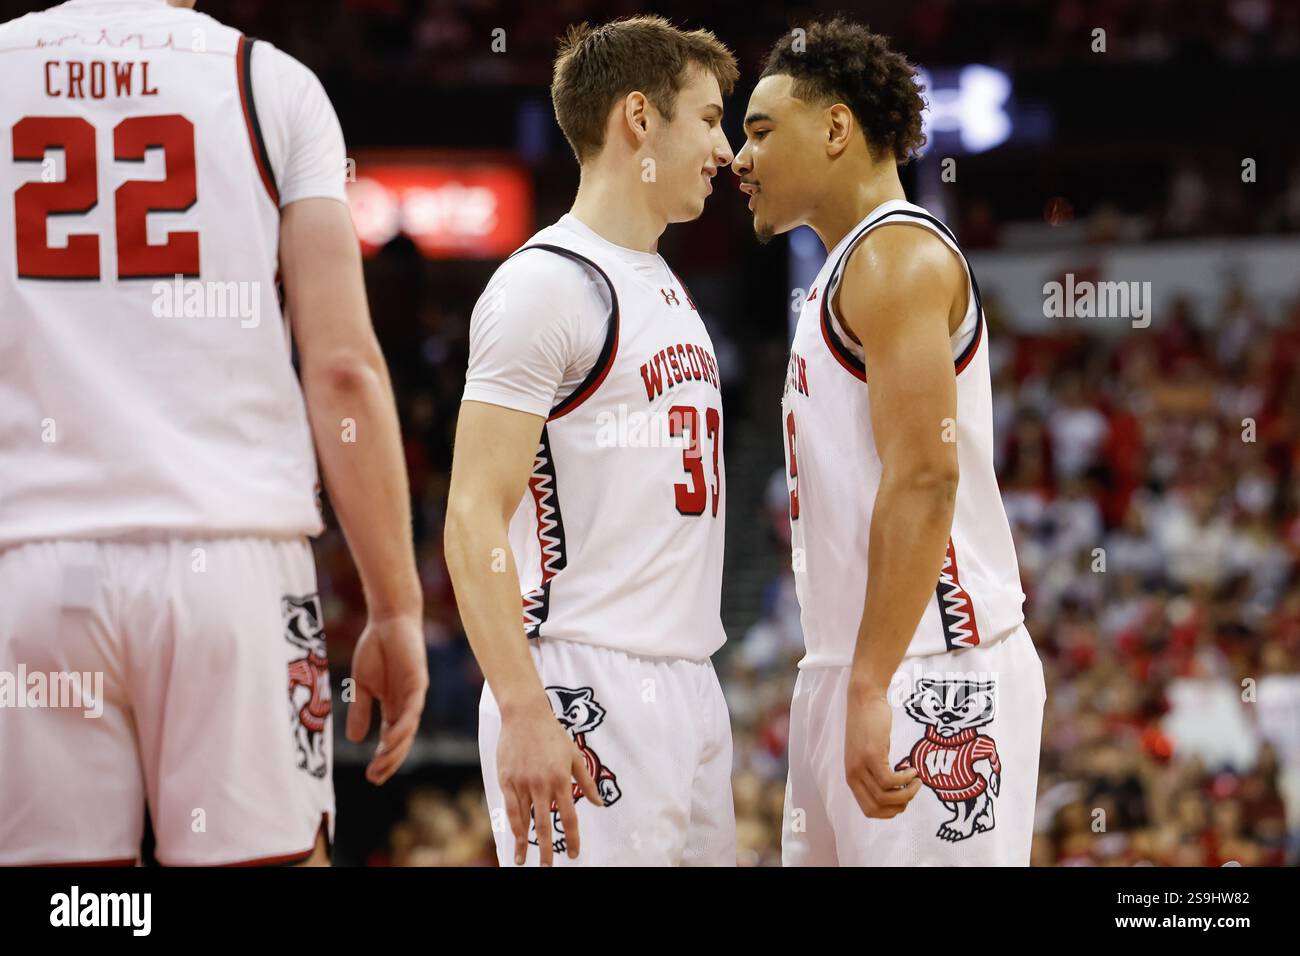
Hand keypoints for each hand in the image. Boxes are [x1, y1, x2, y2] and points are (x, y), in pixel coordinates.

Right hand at [345, 612, 428, 783]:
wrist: (388, 621)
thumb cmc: (376, 650)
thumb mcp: (362, 685)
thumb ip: (360, 710)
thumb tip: (354, 740)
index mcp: (393, 707)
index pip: (390, 740)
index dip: (383, 759)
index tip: (371, 777)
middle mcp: (406, 705)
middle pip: (402, 741)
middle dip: (389, 761)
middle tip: (375, 778)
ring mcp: (414, 695)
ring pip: (408, 729)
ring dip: (396, 748)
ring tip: (381, 765)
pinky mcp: (419, 682)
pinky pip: (412, 709)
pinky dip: (403, 725)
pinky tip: (391, 738)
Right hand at [497, 699, 602, 865]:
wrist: (525, 715)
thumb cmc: (553, 735)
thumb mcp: (575, 756)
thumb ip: (587, 782)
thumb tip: (599, 803)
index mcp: (561, 780)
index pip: (569, 817)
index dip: (573, 838)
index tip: (574, 854)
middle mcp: (542, 785)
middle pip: (545, 825)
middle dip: (547, 850)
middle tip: (548, 867)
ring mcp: (522, 784)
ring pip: (524, 820)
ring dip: (524, 843)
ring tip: (523, 861)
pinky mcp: (506, 780)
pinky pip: (510, 808)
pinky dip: (513, 825)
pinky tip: (515, 837)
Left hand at [844, 686, 920, 818]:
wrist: (865, 699)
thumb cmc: (871, 725)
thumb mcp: (868, 755)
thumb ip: (875, 773)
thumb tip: (895, 792)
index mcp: (852, 778)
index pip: (869, 811)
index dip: (890, 812)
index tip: (904, 801)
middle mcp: (853, 775)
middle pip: (877, 809)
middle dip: (899, 807)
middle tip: (912, 791)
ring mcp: (861, 766)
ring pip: (885, 797)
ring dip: (907, 793)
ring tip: (916, 780)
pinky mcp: (871, 755)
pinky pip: (890, 780)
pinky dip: (905, 779)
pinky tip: (912, 769)